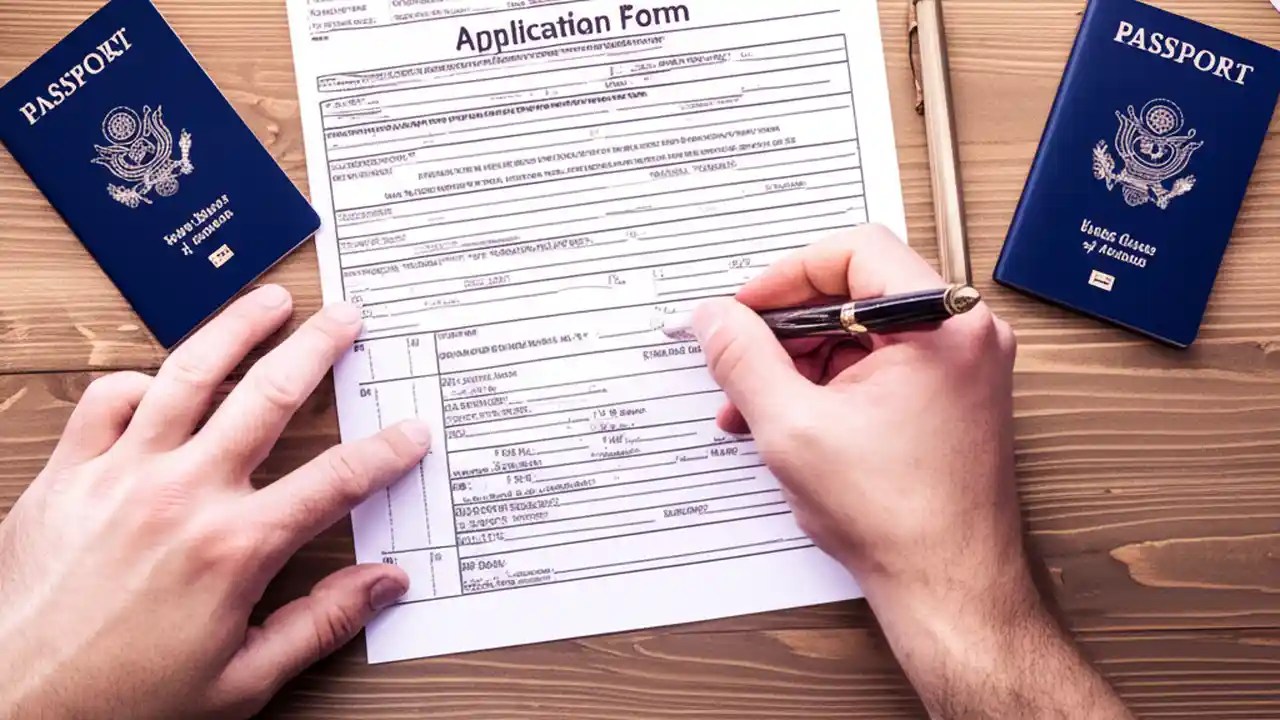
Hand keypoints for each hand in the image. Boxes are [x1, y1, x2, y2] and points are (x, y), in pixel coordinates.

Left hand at [0, 286, 429, 719]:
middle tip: (345, 317)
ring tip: (269, 301)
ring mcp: (121, 475)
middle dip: (318, 347)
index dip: (386, 452)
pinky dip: (139, 379)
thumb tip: (385, 584)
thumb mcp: (243, 680)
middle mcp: (183, 495)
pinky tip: (162, 377)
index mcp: (235, 548)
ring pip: (190, 374)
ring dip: (237, 328)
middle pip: (270, 395)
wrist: (14, 707)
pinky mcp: (66, 475)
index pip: (337, 481)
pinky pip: (105, 400)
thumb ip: (321, 623)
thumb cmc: (124, 702)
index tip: (411, 432)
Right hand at [693, 226, 1131, 718]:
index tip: (745, 311)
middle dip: (785, 330)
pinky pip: (880, 366)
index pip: (854, 250)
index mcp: (941, 323)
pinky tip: (788, 419)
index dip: (786, 276)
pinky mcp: (953, 397)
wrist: (948, 586)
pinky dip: (831, 385)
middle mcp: (964, 334)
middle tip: (739, 360)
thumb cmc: (898, 518)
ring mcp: (963, 367)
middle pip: (856, 292)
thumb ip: (742, 358)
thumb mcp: (791, 425)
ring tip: (753, 406)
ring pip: (862, 334)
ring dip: (800, 363)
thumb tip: (712, 318)